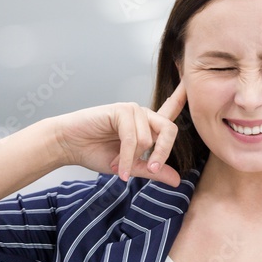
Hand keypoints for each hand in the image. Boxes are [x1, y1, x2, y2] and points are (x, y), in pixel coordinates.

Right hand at [55, 80, 187, 185]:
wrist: (69, 146)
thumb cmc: (95, 152)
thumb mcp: (130, 167)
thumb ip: (152, 171)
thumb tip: (176, 180)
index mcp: (147, 125)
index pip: (171, 109)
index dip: (183, 96)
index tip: (193, 81)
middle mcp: (143, 115)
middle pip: (169, 130)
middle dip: (162, 153)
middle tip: (150, 169)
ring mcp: (132, 110)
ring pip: (149, 138)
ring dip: (132, 158)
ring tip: (117, 164)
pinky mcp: (120, 110)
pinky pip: (133, 138)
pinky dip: (126, 157)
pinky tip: (116, 166)